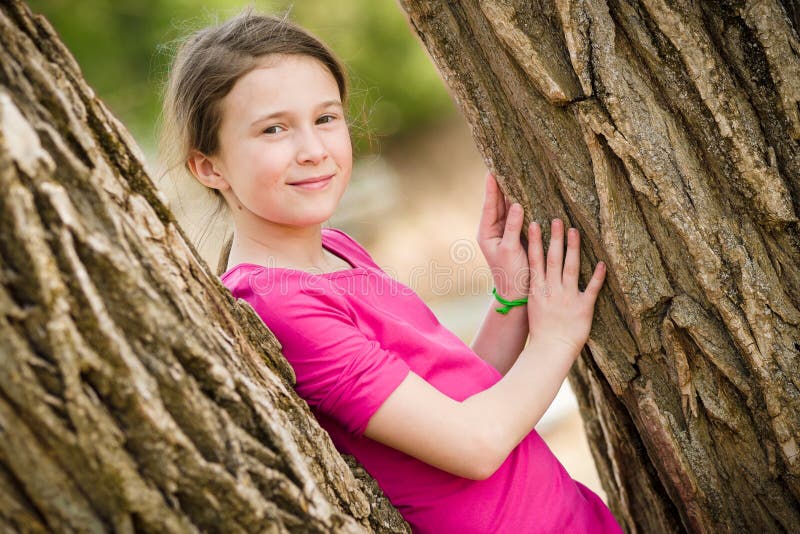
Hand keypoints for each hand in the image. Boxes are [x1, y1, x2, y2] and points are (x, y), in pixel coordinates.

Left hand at [477, 172, 528, 300]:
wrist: (517, 293)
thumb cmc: (511, 273)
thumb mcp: (510, 250)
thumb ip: (512, 226)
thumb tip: (515, 204)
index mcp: (486, 233)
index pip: (489, 205)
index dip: (491, 187)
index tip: (491, 170)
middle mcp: (493, 230)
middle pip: (497, 203)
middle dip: (500, 185)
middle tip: (502, 164)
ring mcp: (504, 232)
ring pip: (507, 208)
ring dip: (511, 192)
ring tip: (513, 173)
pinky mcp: (516, 236)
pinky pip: (517, 215)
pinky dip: (521, 204)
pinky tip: (526, 193)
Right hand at [526, 218, 605, 353]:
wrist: (550, 350)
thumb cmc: (541, 331)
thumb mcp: (534, 307)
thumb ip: (538, 289)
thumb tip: (538, 272)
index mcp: (537, 290)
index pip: (535, 261)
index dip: (535, 241)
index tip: (535, 224)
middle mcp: (551, 290)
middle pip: (553, 259)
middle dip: (555, 238)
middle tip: (557, 219)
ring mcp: (568, 298)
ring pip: (571, 268)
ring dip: (573, 248)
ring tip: (574, 231)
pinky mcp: (583, 308)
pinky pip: (592, 289)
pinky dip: (598, 277)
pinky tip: (602, 263)